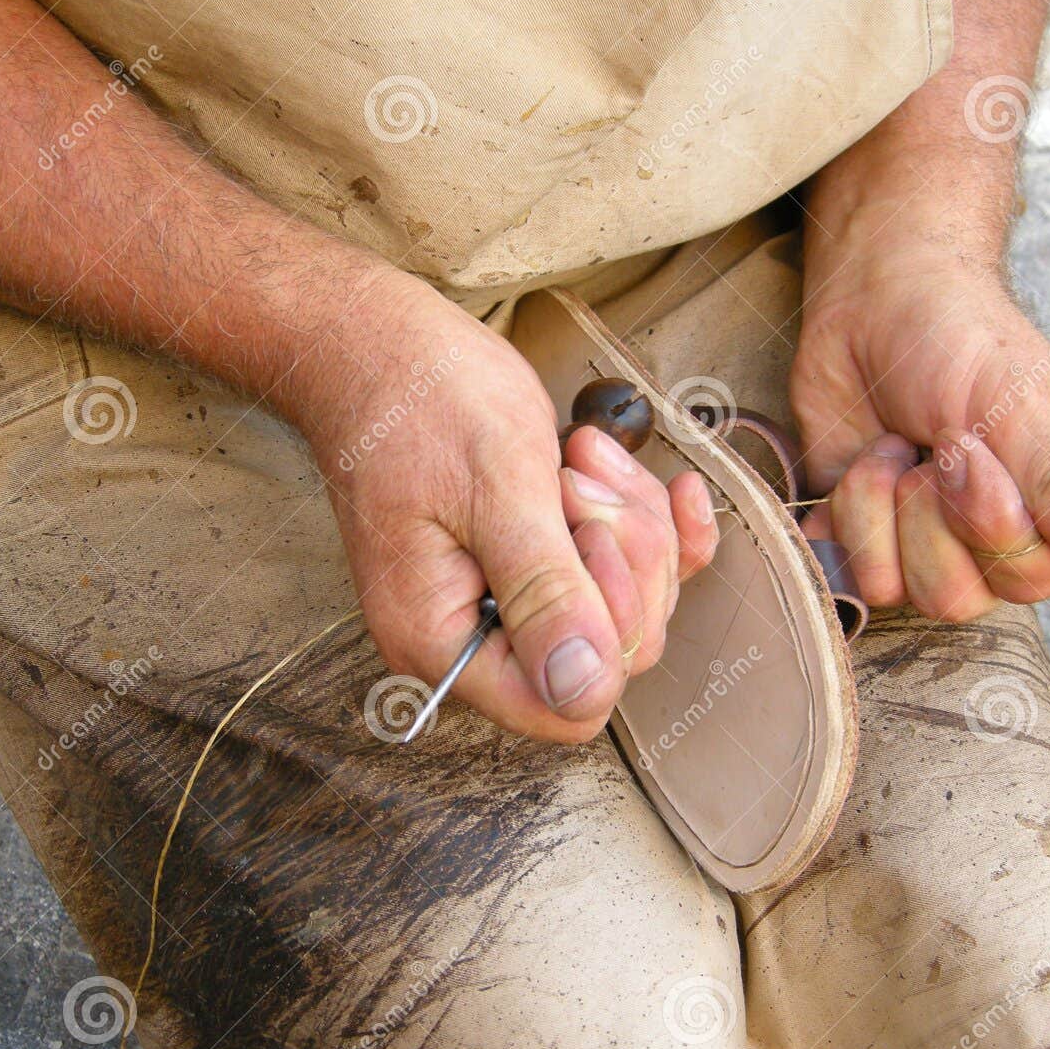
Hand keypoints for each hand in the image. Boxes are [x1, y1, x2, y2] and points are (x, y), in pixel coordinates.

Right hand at [298, 273, 717, 741]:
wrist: (376, 344)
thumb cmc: (418, 399)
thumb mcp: (496, 488)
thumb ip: (542, 593)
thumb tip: (582, 692)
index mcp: (444, 639)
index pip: (568, 704)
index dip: (608, 627)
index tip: (585, 534)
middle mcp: (475, 637)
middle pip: (611, 653)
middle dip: (622, 557)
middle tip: (573, 481)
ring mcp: (506, 603)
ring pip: (628, 606)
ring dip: (630, 523)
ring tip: (575, 458)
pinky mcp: (535, 564)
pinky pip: (629, 575)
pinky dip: (656, 526)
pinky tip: (673, 489)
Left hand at [790, 227, 1049, 621]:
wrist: (872, 301)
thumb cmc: (960, 342)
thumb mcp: (1022, 408)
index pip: (1031, 578)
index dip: (987, 520)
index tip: (965, 443)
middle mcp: (993, 542)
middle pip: (959, 599)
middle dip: (930, 515)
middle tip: (932, 446)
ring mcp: (923, 545)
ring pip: (899, 592)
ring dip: (881, 505)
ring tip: (897, 447)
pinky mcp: (863, 538)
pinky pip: (845, 571)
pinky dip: (843, 510)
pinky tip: (863, 461)